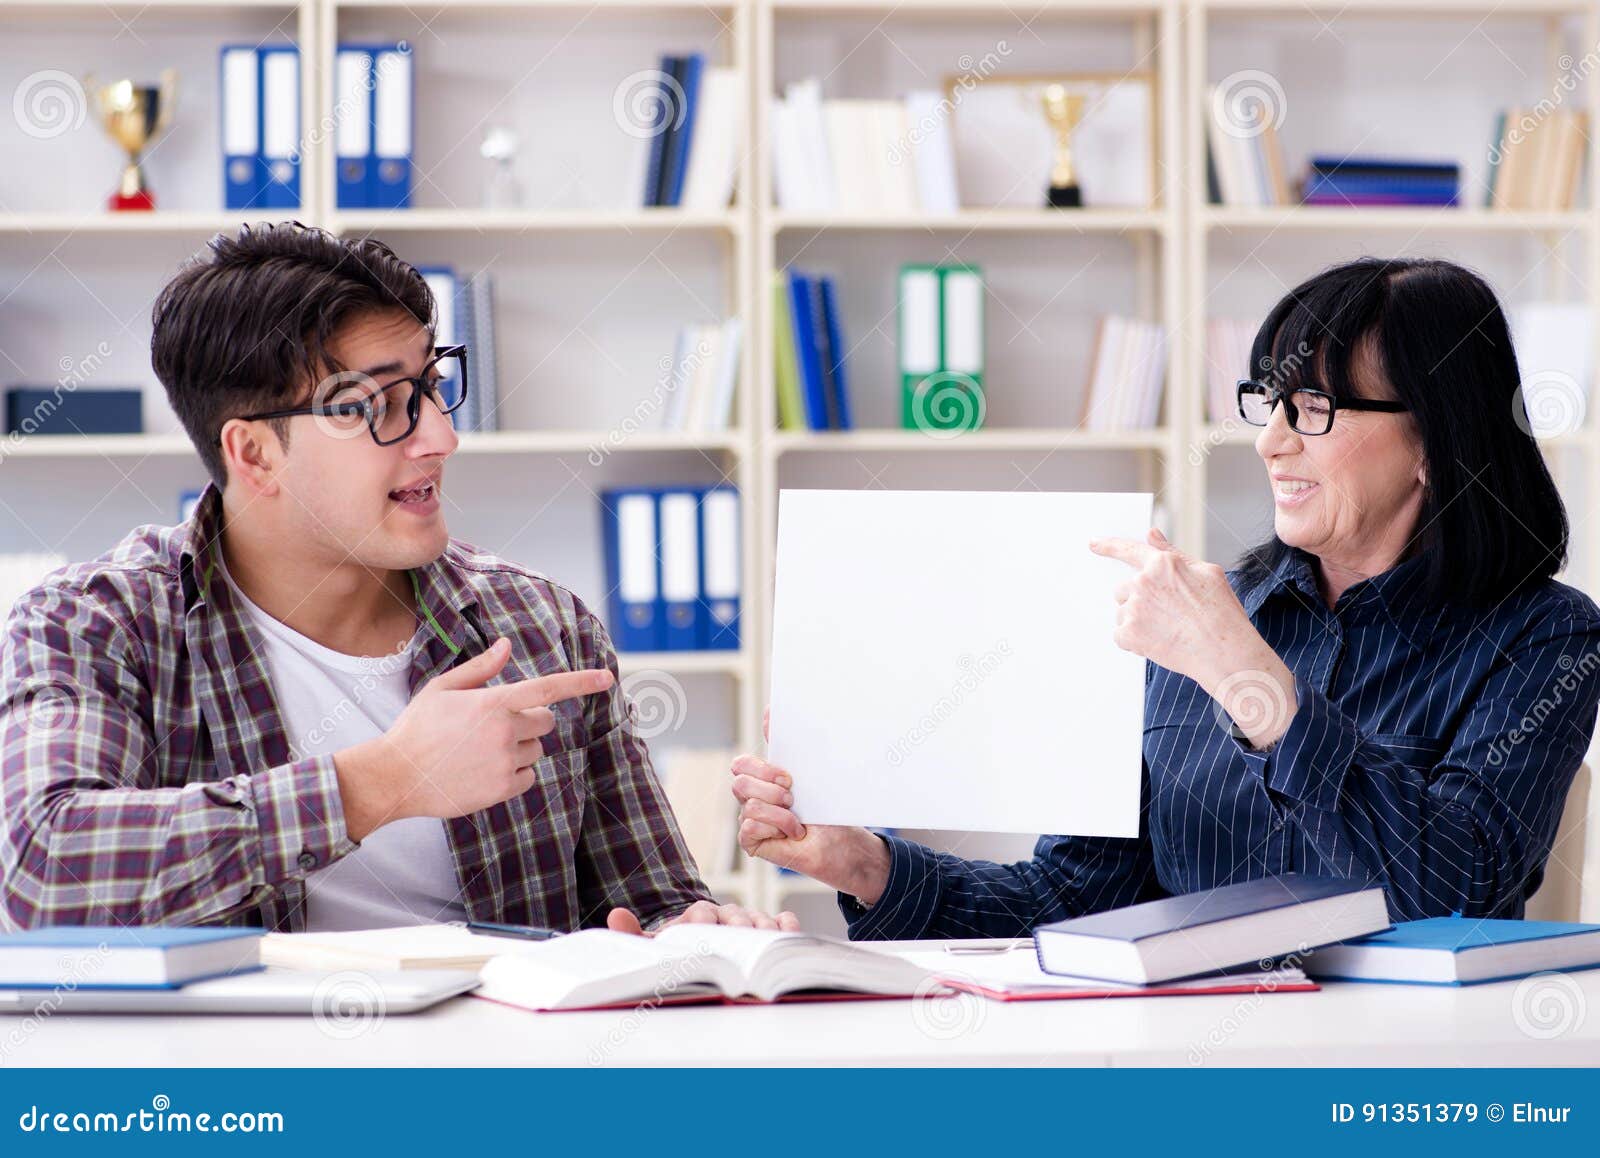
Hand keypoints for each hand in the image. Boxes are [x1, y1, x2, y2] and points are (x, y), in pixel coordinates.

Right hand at [334, 638, 613, 839]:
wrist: (395, 776)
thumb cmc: (416, 728)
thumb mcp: (442, 689)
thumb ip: (480, 669)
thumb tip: (507, 646)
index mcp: (493, 703)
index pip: (548, 687)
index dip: (582, 682)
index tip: (608, 677)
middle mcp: (505, 732)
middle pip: (546, 722)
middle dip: (530, 720)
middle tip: (496, 725)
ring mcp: (505, 762)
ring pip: (536, 751)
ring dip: (520, 748)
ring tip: (480, 751)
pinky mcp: (501, 790)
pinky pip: (528, 778)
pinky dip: (514, 774)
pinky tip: (482, 771)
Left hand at [605, 903, 800, 935]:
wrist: (702, 947)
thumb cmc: (679, 951)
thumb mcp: (654, 946)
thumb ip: (634, 934)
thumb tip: (615, 915)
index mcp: (698, 913)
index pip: (700, 912)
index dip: (700, 922)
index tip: (699, 933)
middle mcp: (727, 912)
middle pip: (735, 916)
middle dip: (736, 930)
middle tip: (738, 946)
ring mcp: (751, 918)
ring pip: (761, 919)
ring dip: (763, 933)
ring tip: (762, 951)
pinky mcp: (772, 926)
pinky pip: (783, 922)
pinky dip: (787, 928)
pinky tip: (785, 939)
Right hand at [729, 709, 891, 902]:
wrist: (841, 841)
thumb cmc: (827, 808)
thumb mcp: (809, 773)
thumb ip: (789, 745)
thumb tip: (770, 711)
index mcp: (762, 778)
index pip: (741, 764)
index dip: (762, 769)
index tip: (789, 777)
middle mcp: (753, 798)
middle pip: (740, 783)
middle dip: (771, 790)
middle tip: (793, 798)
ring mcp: (751, 820)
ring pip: (749, 806)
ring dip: (780, 814)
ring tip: (798, 820)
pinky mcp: (752, 841)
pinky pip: (749, 828)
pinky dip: (776, 829)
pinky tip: (791, 834)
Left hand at [1089, 528, 1296, 747]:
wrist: (1224, 653)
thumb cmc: (1221, 613)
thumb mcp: (1207, 573)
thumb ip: (1173, 553)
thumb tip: (1151, 534)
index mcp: (1162, 564)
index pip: (1129, 550)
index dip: (1109, 546)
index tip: (1093, 543)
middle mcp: (1142, 582)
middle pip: (1125, 589)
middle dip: (1139, 599)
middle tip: (1167, 615)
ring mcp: (1133, 608)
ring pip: (1123, 612)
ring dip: (1137, 620)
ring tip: (1168, 630)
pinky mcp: (1128, 633)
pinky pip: (1121, 634)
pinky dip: (1135, 641)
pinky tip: (1159, 643)